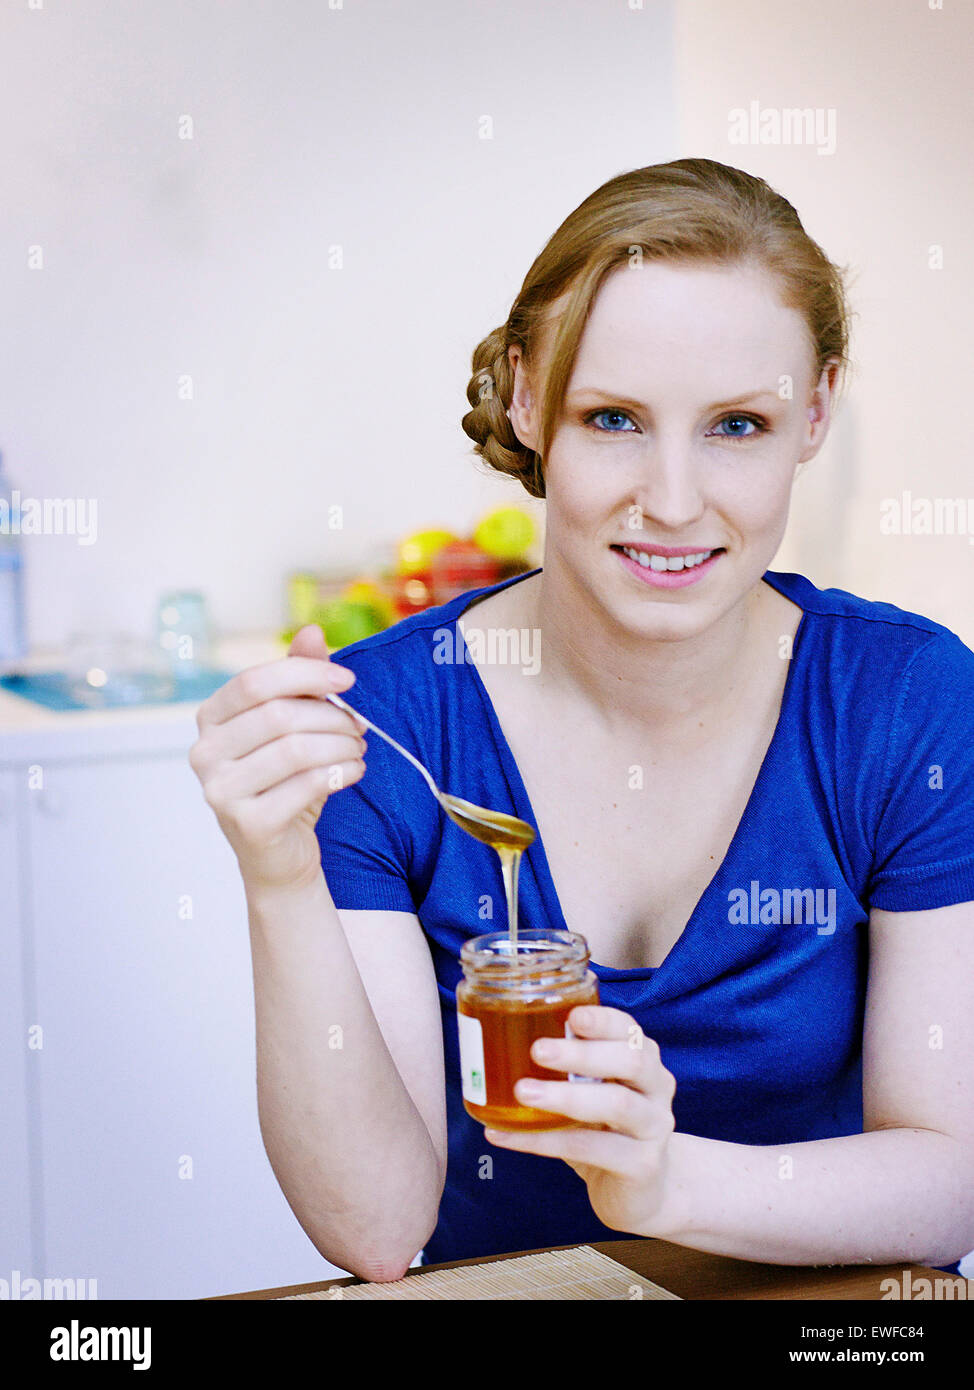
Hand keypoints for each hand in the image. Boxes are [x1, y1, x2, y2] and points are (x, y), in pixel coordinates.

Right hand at [189, 624, 367, 893]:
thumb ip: (299, 678)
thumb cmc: (286, 781)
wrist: (279, 854)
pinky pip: (305, 785)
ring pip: (295, 749)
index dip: (307, 674)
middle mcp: (204, 753)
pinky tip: (352, 773)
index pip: (256, 681)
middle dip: (331, 717)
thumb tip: (313, 631)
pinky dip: (340, 773)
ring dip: (340, 746)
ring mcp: (220, 791)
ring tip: (356, 751)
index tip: (348, 680)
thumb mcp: (293, 724)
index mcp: (211, 718)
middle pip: (278, 715)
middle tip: (358, 728)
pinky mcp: (247, 823)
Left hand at [484, 1006, 676, 1237]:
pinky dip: (543, 1142)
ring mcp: (654, 1127)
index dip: (603, 1020)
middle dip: (583, 1053)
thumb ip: (567, 1067)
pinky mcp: (641, 1165)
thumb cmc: (605, 1128)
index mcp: (644, 1059)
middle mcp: (657, 1087)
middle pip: (631, 1061)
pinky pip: (591, 1150)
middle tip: (538, 1050)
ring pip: (617, 1105)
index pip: (630, 1030)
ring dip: (566, 1096)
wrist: (640, 1190)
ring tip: (523, 1092)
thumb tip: (497, 1040)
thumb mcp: (592, 1091)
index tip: (572, 1016)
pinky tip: (505, 1135)